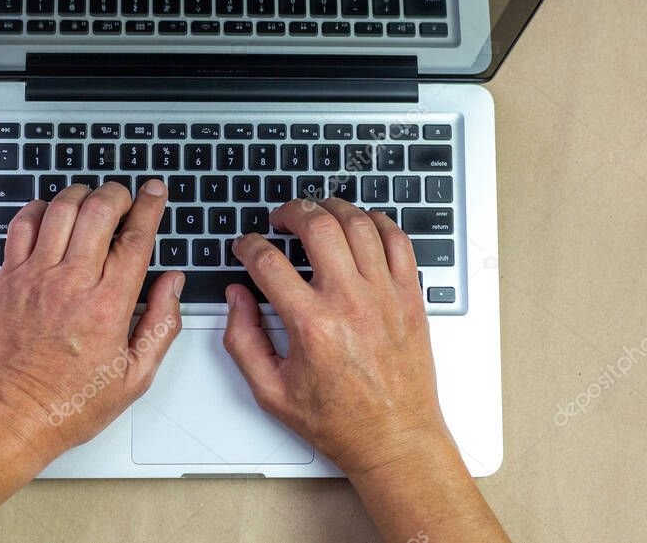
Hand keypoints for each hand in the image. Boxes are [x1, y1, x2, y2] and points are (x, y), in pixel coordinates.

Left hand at [0, 180, 182, 458]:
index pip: (136, 238)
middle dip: (118, 193)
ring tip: (92, 199)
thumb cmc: (70, 402)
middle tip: (126, 196)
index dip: (150, 207)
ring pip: (61, 210)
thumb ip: (162, 325)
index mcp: (109, 306)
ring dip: (81, 194)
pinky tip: (52, 213)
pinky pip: (22, 225)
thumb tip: (173, 284)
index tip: (155, 192)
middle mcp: (72, 284)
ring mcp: (36, 277)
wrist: (12, 416)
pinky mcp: (9, 279)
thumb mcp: (136, 376)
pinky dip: (39, 209)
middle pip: (99, 211)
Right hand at [223, 198, 450, 475]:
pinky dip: (377, 222)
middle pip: (317, 226)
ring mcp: (385, 295)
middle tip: (281, 217)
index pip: (268, 262)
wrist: (394, 437)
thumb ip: (243, 340)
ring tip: (317, 212)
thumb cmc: (340, 420)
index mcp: (312, 325)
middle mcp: (350, 302)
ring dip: (332, 208)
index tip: (246, 246)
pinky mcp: (410, 295)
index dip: (249, 245)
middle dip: (291, 211)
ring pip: (359, 224)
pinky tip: (361, 224)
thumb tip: (236, 298)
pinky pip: (397, 240)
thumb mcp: (271, 391)